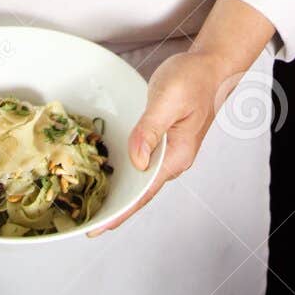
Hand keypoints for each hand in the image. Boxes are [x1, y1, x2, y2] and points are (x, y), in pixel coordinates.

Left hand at [87, 49, 236, 235]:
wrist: (211, 66)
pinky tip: (109, 175)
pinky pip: (142, 164)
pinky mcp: (164, 142)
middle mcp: (174, 160)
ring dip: (118, 191)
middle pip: (141, 191)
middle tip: (83, 221)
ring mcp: (170, 153)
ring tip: (90, 205)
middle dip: (115, 207)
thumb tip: (137, 161)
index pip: (144, 192)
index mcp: (177, 156)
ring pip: (140, 179)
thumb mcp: (168, 99)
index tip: (97, 228)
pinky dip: (125, 173)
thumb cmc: (193, 79)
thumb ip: (150, 129)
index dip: (120, 212)